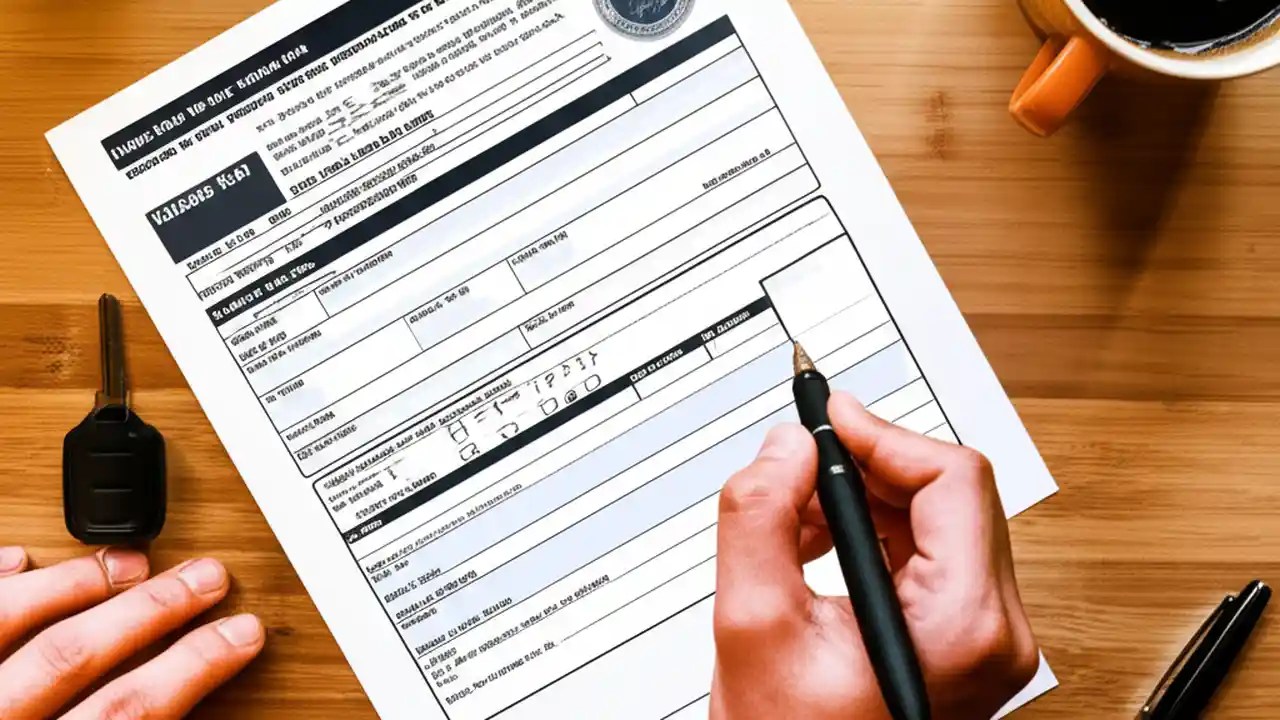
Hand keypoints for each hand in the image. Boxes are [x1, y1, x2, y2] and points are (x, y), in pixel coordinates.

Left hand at [0, 548, 264, 718]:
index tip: (237, 635)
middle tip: (202, 579)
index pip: (130, 710)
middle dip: (150, 607)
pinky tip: (20, 561)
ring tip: (126, 561)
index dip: (193, 665)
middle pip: (71, 655)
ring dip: (72, 584)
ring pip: (5, 621)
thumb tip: (203, 709)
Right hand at [711, 392, 1038, 719]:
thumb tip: (784, 448)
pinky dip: (874, 535)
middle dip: (867, 469)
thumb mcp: (752, 624)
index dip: (882, 434)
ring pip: (939, 518)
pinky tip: (816, 547)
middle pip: (950, 493)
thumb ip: (760, 517)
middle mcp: (995, 631)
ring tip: (795, 520)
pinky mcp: (964, 640)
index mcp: (963, 623)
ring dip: (865, 501)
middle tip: (800, 467)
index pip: (951, 478)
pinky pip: (931, 554)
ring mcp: (985, 638)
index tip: (829, 417)